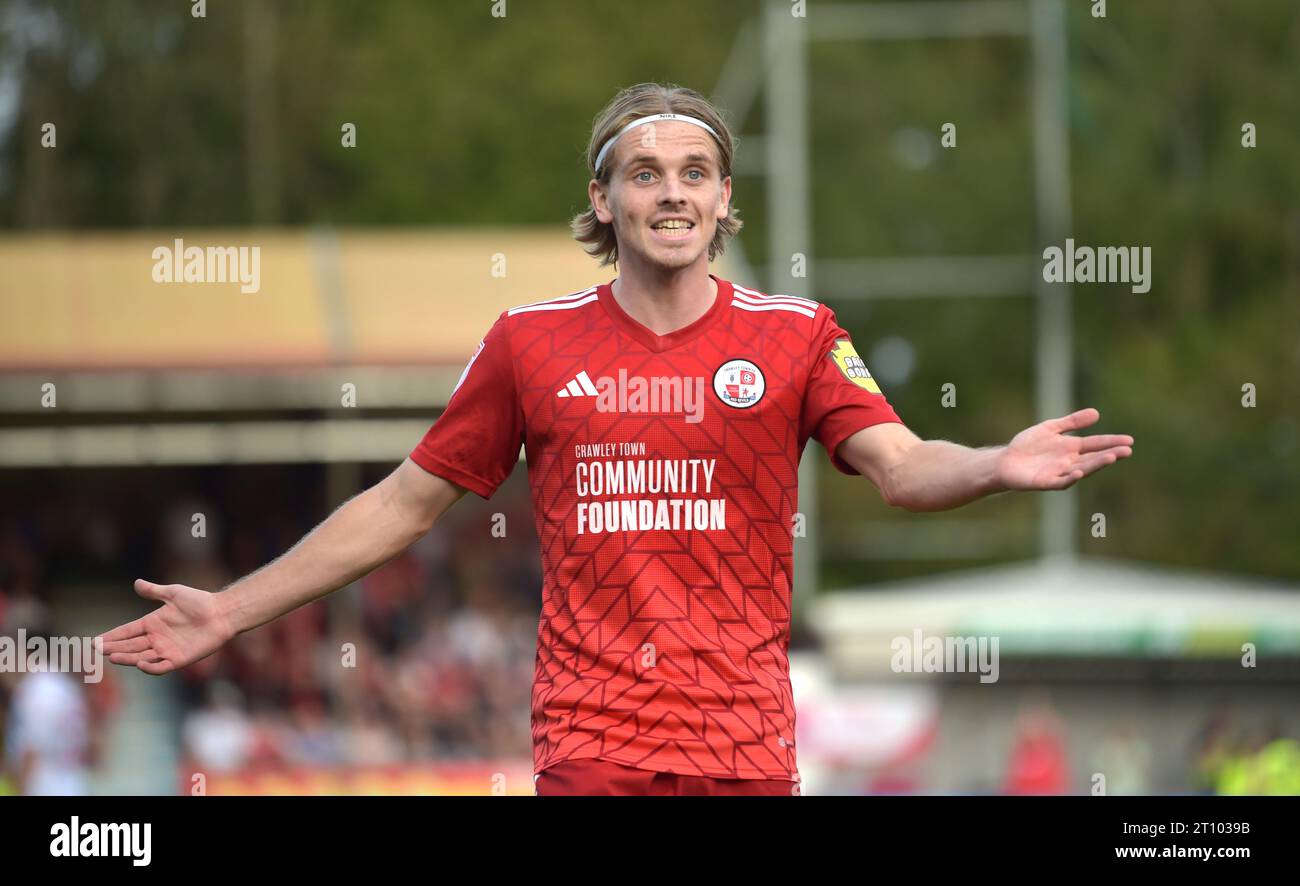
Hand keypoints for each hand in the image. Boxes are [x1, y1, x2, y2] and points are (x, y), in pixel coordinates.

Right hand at [96, 579, 237, 674]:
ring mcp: (167, 650)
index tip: (95, 641)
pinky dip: (150, 667)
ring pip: (141, 657)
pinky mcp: (179, 659)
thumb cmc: (200, 601)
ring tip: (112, 656)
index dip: (112, 636)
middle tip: (98, 650)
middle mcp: (157, 638)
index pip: (127, 631)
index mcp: (153, 623)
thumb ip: (154, 591)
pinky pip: (161, 667)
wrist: (222, 612)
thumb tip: (137, 583)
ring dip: (127, 658)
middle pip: (130, 645)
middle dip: (114, 648)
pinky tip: (140, 663)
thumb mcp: (174, 593)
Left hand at [997, 408, 1132, 490]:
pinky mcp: (1045, 482)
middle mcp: (1069, 462)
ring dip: (1095, 465)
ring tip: (1110, 458)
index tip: (1129, 440)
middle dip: (1110, 454)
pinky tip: (1078, 472)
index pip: (1095, 444)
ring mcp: (1058, 472)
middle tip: (1127, 451)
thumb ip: (1072, 422)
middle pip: (1093, 458)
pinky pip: (1060, 482)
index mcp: (1071, 448)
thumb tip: (1096, 413)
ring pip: (1081, 470)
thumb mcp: (1050, 428)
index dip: (1111, 442)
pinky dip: (1069, 478)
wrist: (1005, 461)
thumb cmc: (1028, 446)